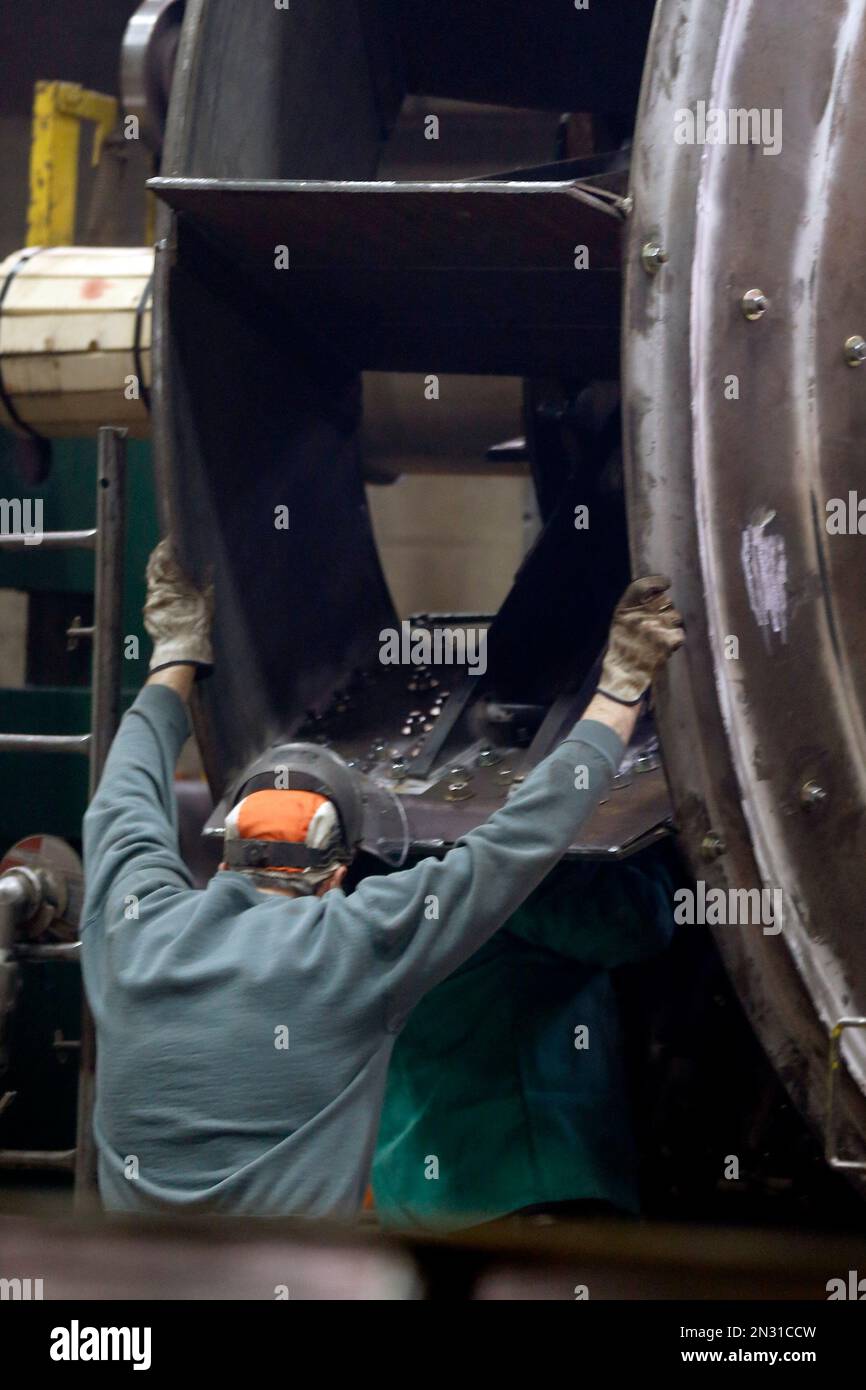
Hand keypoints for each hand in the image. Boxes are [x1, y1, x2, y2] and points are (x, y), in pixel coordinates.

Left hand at [143, 537, 213, 674]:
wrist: (181, 649)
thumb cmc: (197, 626)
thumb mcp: (207, 603)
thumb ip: (206, 583)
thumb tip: (209, 567)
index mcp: (175, 584)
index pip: (166, 560)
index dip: (165, 548)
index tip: (167, 541)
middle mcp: (160, 589)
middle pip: (154, 567)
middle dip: (157, 556)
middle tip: (161, 549)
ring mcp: (152, 600)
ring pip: (150, 580)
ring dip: (154, 571)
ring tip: (159, 563)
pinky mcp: (148, 611)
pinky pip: (150, 594)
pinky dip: (154, 587)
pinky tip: (159, 586)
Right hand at [597, 575, 683, 704]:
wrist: (625, 674)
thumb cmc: (623, 646)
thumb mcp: (620, 621)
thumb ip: (635, 605)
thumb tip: (658, 590)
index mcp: (625, 610)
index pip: (642, 586)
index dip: (657, 582)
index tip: (665, 583)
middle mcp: (640, 616)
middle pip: (665, 600)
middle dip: (665, 609)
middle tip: (658, 621)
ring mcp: (655, 628)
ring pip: (675, 616)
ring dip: (671, 624)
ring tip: (659, 636)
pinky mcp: (667, 641)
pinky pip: (679, 632)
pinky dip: (675, 639)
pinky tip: (664, 645)